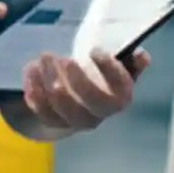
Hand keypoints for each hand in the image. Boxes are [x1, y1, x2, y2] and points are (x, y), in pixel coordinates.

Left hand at [21, 48, 149, 130]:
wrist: (74, 99)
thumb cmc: (99, 76)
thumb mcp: (116, 66)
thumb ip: (129, 60)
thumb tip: (143, 56)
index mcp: (120, 98)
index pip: (121, 88)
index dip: (110, 70)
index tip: (95, 50)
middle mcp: (100, 114)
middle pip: (92, 102)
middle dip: (78, 80)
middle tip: (64, 58)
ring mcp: (75, 120)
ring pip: (64, 108)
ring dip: (52, 82)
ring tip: (44, 58)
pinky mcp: (53, 121)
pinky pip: (42, 111)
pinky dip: (34, 91)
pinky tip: (30, 71)